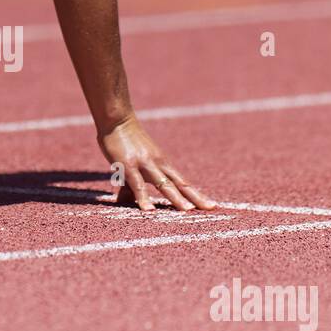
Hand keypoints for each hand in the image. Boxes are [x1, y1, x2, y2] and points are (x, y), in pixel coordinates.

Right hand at [97, 115, 216, 212]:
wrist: (117, 119)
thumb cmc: (124, 141)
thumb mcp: (133, 165)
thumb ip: (130, 186)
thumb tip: (124, 201)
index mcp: (163, 164)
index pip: (184, 183)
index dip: (197, 195)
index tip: (212, 206)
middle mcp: (159, 164)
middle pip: (181, 184)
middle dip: (196, 197)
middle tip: (212, 208)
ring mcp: (145, 164)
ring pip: (164, 184)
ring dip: (176, 198)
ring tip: (187, 211)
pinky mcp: (129, 165)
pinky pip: (138, 185)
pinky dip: (144, 198)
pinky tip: (148, 210)